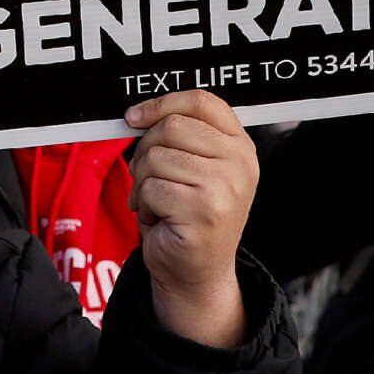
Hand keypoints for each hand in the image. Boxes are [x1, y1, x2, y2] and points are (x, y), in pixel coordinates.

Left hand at [125, 90, 258, 348]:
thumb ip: (181, 137)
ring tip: (160, 203)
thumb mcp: (195, 168)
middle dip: (146, 151)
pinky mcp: (204, 212)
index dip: (161, 103)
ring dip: (143, 183)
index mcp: (240, 147)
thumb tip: (135, 114)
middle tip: (149, 179)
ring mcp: (226, 188)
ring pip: (155, 157)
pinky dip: (143, 204)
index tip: (134, 117)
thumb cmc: (187, 214)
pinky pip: (150, 188)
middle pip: (171, 127)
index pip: (202, 101)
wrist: (196, 272)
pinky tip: (160, 219)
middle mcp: (240, 164)